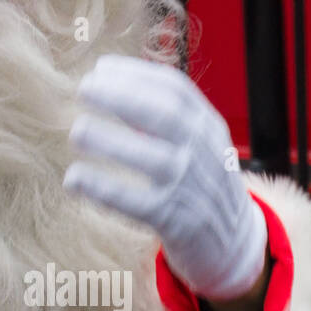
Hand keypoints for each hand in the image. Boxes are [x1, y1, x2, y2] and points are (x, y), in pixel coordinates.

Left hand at [63, 54, 267, 302]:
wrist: (236, 243)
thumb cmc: (201, 183)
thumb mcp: (197, 143)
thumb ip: (163, 116)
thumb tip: (109, 82)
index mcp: (208, 127)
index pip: (177, 91)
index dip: (137, 75)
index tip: (100, 67)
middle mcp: (204, 153)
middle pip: (166, 117)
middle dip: (123, 97)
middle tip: (83, 89)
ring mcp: (191, 188)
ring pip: (153, 159)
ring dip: (111, 141)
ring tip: (77, 131)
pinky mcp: (176, 222)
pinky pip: (137, 202)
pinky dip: (103, 188)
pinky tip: (74, 178)